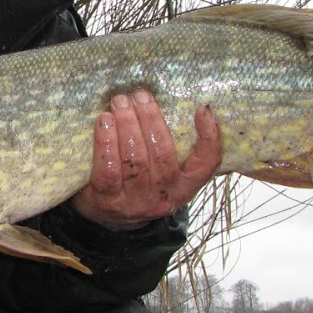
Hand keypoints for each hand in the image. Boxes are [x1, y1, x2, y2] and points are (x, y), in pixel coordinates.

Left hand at [70, 91, 221, 231]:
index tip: (203, 109)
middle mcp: (164, 197)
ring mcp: (136, 202)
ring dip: (127, 125)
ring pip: (136, 160)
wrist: (108, 216)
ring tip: (120, 103)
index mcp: (184, 187)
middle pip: (162, 154)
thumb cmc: (138, 181)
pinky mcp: (108, 201)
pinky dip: (106, 142)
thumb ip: (167, 145)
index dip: (209, 137)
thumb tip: (166, 101)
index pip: (206, 165)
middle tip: (140, 96)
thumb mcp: (161, 172)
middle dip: (150, 119)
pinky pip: (108, 169)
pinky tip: (104, 122)